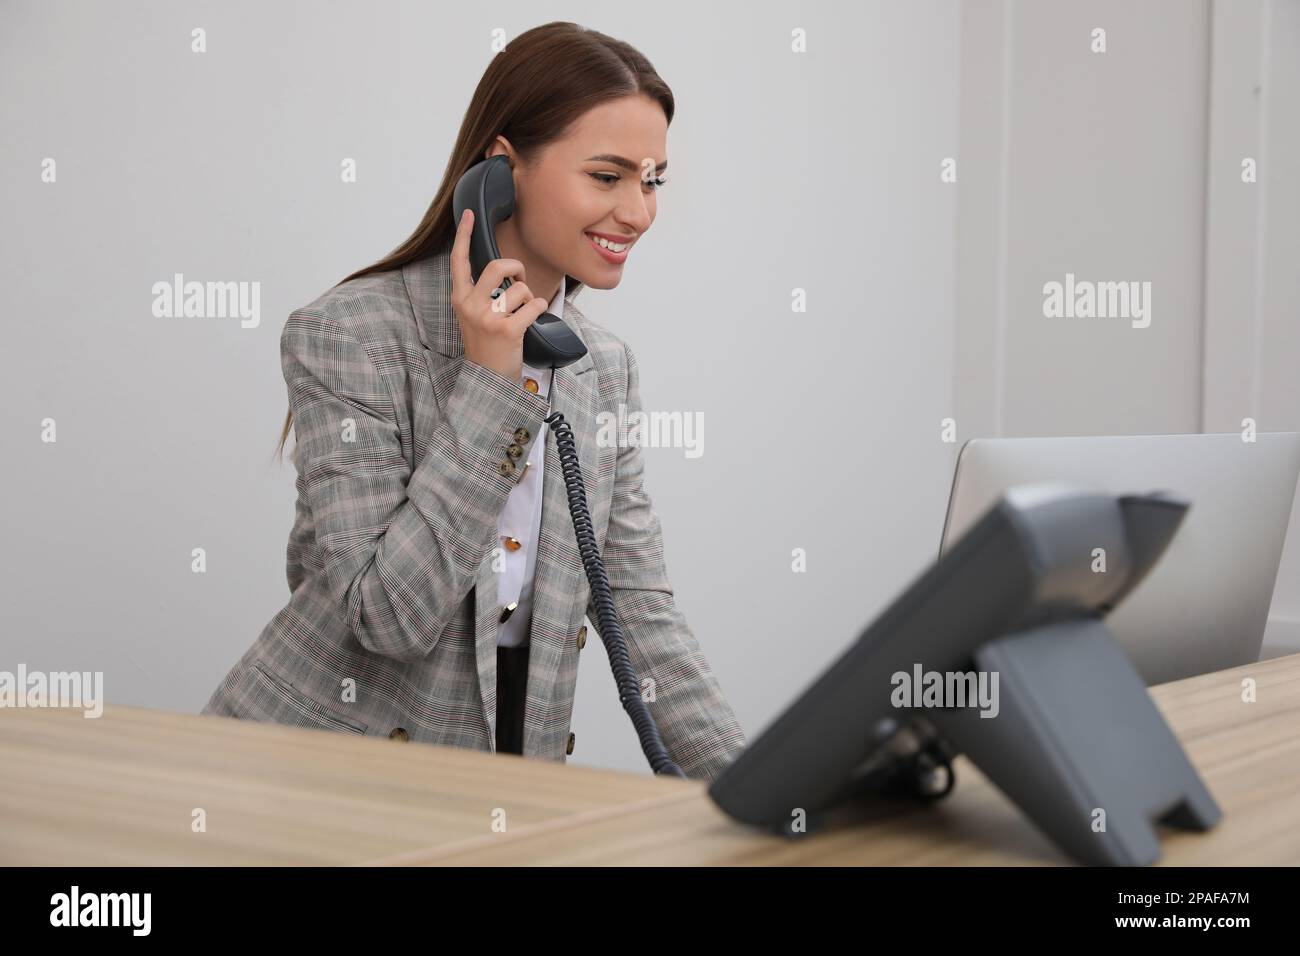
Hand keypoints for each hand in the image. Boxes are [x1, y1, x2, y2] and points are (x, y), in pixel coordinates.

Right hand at [449, 208, 547, 383]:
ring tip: (523, 312)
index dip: (463, 235)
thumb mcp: (474, 316)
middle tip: (520, 279)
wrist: (487, 379)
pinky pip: (534, 305)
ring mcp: (488, 318)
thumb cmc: (486, 344)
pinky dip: (540, 309)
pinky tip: (532, 319)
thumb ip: (481, 293)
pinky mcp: (507, 330)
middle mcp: (470, 306)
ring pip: (520, 288)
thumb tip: (503, 270)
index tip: (468, 214)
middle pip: (497, 265)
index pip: (458, 261)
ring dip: (529, 297)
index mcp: (460, 299)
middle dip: (515, 267)